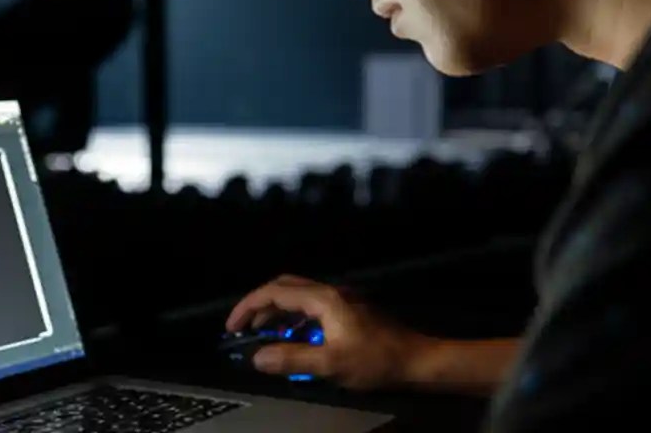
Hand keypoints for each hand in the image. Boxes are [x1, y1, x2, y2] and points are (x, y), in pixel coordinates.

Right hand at [225, 275, 428, 390]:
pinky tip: (293, 337)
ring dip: (276, 311)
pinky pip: (311, 305)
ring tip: (263, 334)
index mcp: (323, 299)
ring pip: (298, 296)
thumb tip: (257, 358)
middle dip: (259, 304)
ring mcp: (341, 298)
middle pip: (284, 287)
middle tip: (243, 327)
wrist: (418, 360)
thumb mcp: (331, 364)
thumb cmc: (376, 360)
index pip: (275, 292)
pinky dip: (293, 317)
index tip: (232, 326)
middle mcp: (330, 291)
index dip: (248, 307)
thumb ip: (292, 359)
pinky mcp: (349, 309)